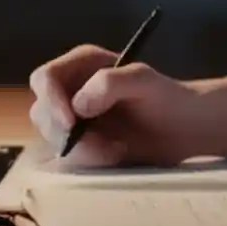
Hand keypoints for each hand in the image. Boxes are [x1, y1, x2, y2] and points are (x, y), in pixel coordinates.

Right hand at [28, 44, 226, 167]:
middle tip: (102, 145)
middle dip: (68, 134)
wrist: (184, 128)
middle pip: (43, 113)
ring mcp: (73, 118)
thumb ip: (110, 83)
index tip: (71, 123)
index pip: (45, 78)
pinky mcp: (81, 143)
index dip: (51, 100)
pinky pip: (68, 157)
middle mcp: (71, 89)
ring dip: (82, 151)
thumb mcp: (143, 81)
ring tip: (118, 149)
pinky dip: (89, 161)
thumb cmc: (166, 96)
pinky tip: (116, 154)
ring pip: (53, 139)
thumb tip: (78, 105)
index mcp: (82, 64)